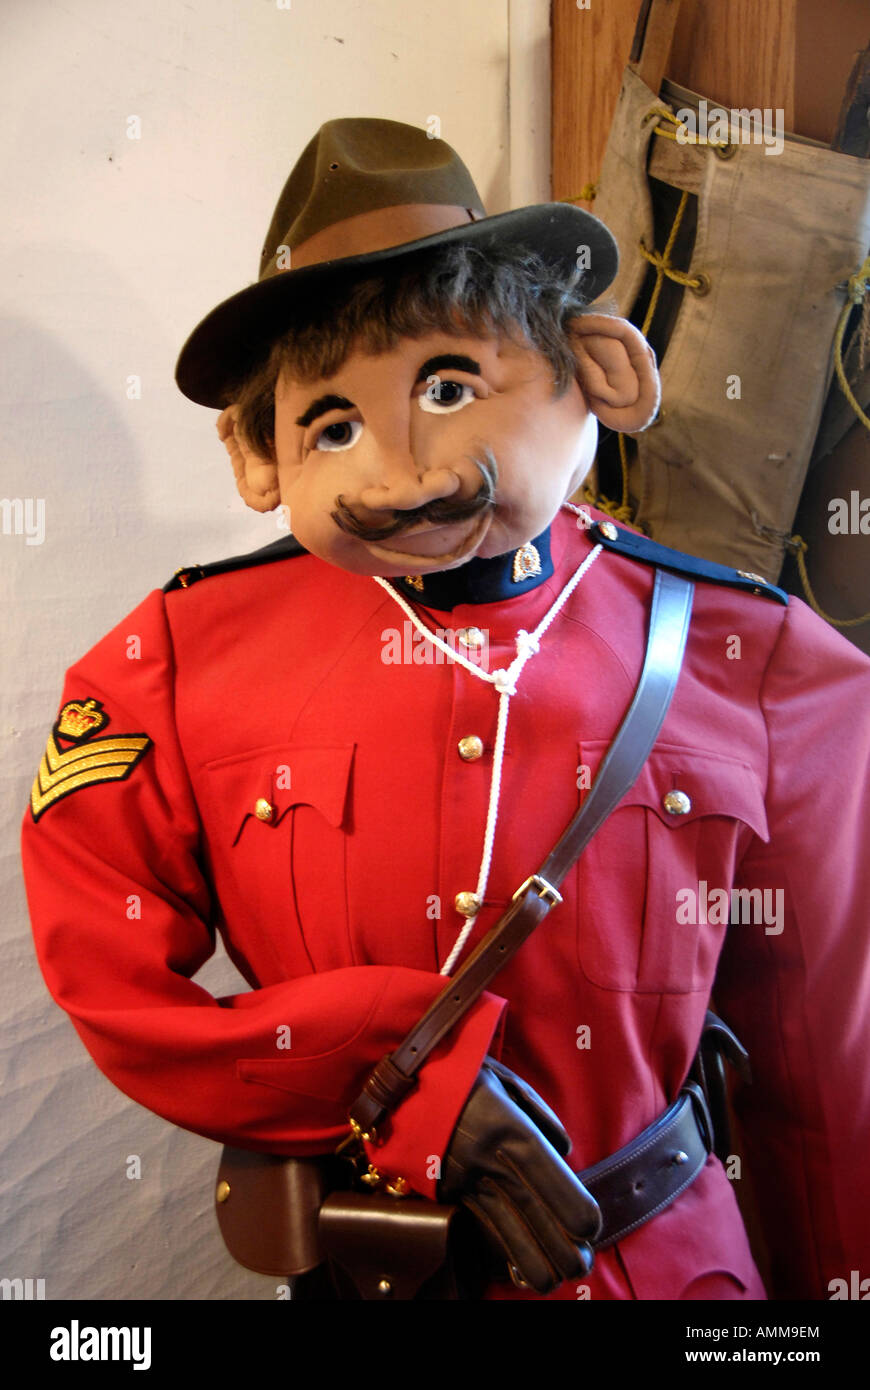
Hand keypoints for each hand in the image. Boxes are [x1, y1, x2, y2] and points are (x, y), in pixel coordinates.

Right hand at [437, 1057, 600, 1292]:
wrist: (400, 1085)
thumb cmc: (459, 1076)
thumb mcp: (506, 1080)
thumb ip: (541, 1115)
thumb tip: (565, 1151)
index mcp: (511, 1131)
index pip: (554, 1184)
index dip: (577, 1213)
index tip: (591, 1225)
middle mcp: (491, 1163)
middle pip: (536, 1218)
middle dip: (563, 1250)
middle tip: (580, 1265)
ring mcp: (467, 1182)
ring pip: (507, 1234)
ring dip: (535, 1262)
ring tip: (555, 1278)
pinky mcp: (449, 1193)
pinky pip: (481, 1229)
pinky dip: (503, 1253)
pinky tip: (519, 1270)